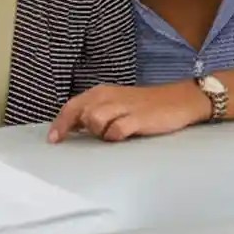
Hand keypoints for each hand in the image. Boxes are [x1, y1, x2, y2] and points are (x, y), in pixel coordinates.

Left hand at [48, 82, 210, 142]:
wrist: (179, 99)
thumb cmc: (145, 105)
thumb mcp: (116, 103)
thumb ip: (94, 112)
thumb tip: (72, 127)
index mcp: (100, 92)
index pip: (71, 107)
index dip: (60, 124)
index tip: (54, 140)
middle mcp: (108, 97)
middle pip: (80, 114)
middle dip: (81, 128)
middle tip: (95, 134)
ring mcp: (123, 107)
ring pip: (94, 120)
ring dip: (99, 132)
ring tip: (113, 133)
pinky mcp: (138, 119)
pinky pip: (116, 131)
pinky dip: (115, 136)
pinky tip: (124, 135)